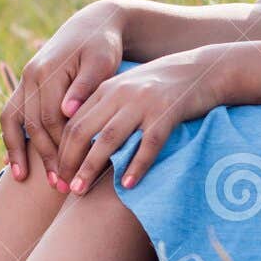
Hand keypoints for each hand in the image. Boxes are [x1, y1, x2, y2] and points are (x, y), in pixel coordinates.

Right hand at [0, 0, 126, 187]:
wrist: (92, 25)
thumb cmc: (103, 46)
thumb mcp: (102, 61)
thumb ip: (85, 86)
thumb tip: (68, 111)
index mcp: (48, 70)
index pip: (50, 118)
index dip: (60, 147)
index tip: (72, 171)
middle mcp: (31, 76)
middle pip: (33, 124)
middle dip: (44, 156)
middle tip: (58, 185)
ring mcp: (25, 80)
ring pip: (13, 120)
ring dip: (19, 151)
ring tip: (24, 179)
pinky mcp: (26, 85)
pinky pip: (10, 115)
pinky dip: (10, 138)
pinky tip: (15, 161)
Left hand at [52, 46, 233, 194]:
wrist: (203, 70)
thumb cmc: (163, 87)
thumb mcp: (128, 90)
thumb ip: (106, 109)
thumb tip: (84, 143)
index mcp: (107, 89)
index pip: (73, 122)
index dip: (60, 152)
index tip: (57, 176)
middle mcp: (121, 94)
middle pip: (84, 131)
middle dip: (69, 162)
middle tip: (64, 188)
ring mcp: (144, 103)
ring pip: (109, 138)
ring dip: (91, 167)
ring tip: (81, 191)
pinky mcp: (167, 112)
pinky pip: (149, 143)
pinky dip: (136, 165)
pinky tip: (127, 184)